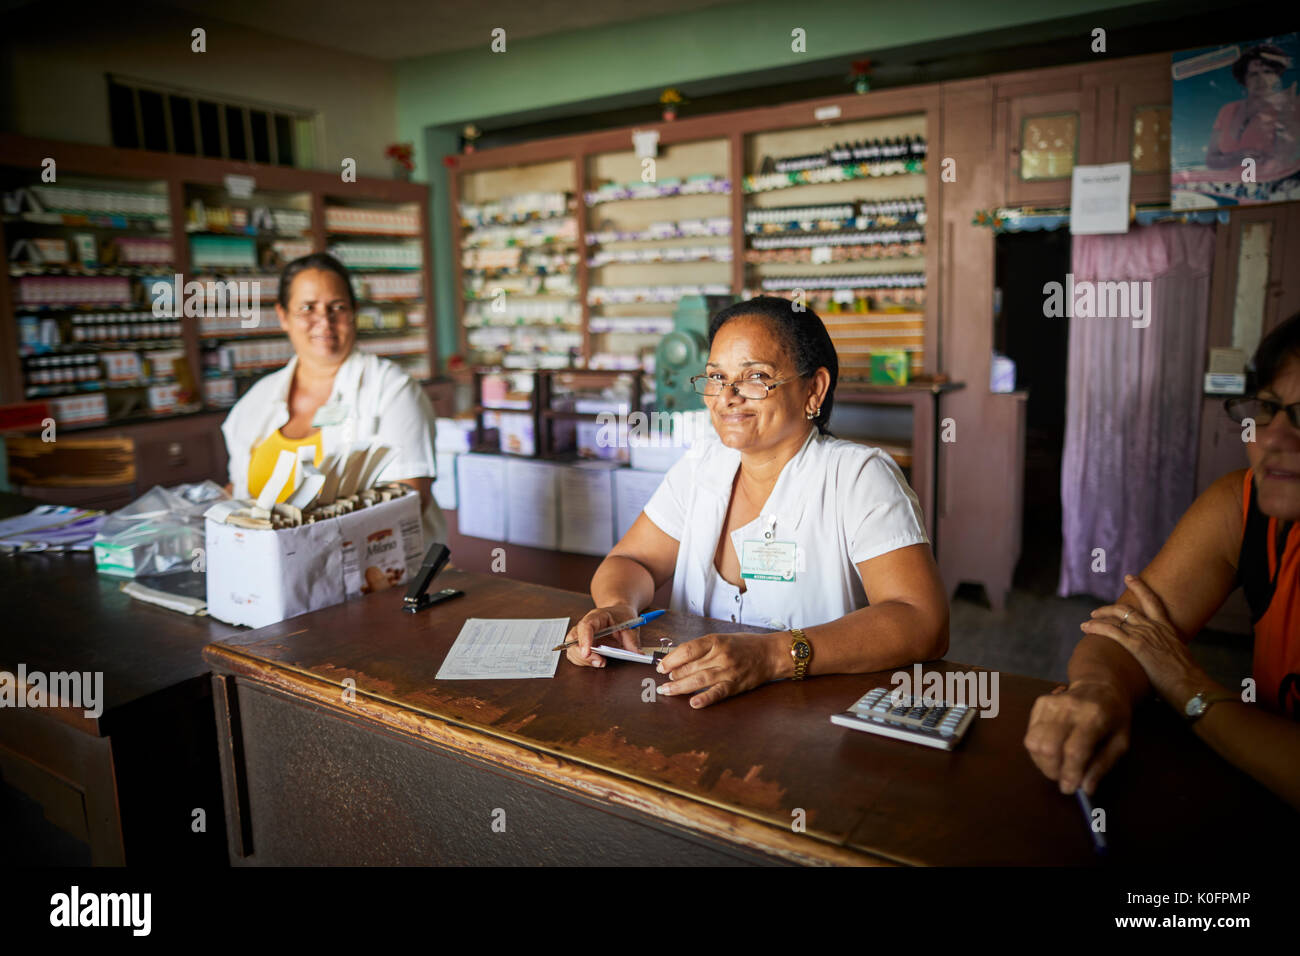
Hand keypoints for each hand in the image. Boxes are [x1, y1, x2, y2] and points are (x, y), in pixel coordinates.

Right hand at [564, 604, 639, 668]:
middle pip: (573, 640)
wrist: (619, 613)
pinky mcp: (581, 645)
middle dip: (583, 655)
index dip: (584, 640)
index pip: (585, 626)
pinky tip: (597, 661)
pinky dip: (584, 662)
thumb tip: (637, 654)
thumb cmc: (622, 617)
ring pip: (572, 650)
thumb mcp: (630, 626)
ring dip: (583, 660)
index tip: (587, 653)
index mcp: (596, 616)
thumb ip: (632, 640)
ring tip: (601, 662)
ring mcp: (581, 636)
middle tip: (600, 662)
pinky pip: (575, 655)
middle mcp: (584, 626)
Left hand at [654, 633, 778, 708]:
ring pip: (699, 680)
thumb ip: (703, 648)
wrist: (771, 653)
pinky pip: (718, 692)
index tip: (661, 666)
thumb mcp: (723, 639)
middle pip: (690, 666)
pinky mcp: (736, 685)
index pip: (687, 650)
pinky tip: (693, 703)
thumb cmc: (746, 645)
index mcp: (716, 641)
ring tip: (667, 691)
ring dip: (680, 687)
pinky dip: (705, 698)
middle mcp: (721, 655)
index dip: (671, 659)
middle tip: (664, 680)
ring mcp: (728, 671)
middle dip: (673, 674)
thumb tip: (679, 658)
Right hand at [1024, 679, 1131, 795]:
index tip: (1070, 789)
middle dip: (1053, 770)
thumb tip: (1085, 788)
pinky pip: (1030, 734)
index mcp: (1095, 717)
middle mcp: (1069, 708)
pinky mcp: (1040, 703)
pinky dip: (1038, 750)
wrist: (1100, 684)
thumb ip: (1103, 765)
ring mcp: (1051, 703)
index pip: (1074, 750)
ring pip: (1034, 742)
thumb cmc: (1114, 717)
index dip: (1069, 774)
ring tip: (1057, 765)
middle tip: (1063, 778)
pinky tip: (1052, 750)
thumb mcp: (1121, 743)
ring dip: (1042, 762)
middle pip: (1048, 747)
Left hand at [1080, 573, 1214, 708]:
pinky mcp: (1138, 646)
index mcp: (1168, 629)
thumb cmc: (1188, 680)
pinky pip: (1112, 631)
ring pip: (1117, 617)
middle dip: (1109, 607)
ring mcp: (1146, 635)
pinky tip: (1086, 627)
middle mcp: (1156, 627)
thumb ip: (1168, 654)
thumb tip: (1162, 660)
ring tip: (1088, 620)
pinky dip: (1096, 627)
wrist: (1193, 686)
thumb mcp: (1179, 660)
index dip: (1140, 588)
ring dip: (1099, 617)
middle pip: (1127, 609)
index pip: (1153, 602)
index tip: (1130, 578)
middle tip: (1097, 610)